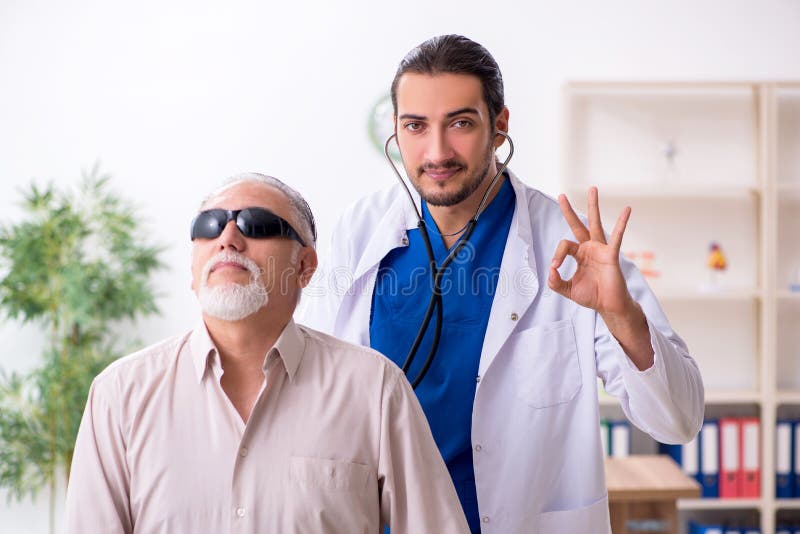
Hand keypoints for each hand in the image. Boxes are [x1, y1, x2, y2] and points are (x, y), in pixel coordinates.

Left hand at [549, 187, 653, 368]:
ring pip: (595, 224)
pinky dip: (621, 223)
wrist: (608, 306)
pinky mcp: (611, 255)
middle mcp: (589, 248)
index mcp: (579, 254)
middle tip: (561, 195)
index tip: (555, 269)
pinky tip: (626, 210)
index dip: (557, 256)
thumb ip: (555, 282)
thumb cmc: (591, 296)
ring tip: (592, 189)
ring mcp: (601, 249)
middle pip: (577, 225)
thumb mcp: (567, 290)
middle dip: (568, 210)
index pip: (564, 246)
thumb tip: (550, 270)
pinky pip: (616, 237)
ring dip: (593, 206)